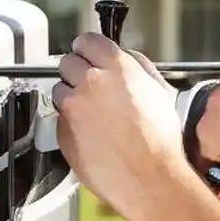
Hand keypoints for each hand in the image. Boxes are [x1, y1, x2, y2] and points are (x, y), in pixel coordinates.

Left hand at [51, 32, 185, 218]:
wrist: (148, 179)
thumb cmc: (159, 140)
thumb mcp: (159, 91)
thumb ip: (137, 66)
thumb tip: (124, 58)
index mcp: (116, 67)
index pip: (87, 40)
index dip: (88, 48)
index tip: (88, 54)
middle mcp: (90, 82)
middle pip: (67, 62)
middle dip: (77, 71)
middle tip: (90, 85)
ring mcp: (72, 107)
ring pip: (60, 90)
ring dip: (71, 97)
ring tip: (93, 115)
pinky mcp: (62, 131)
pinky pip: (60, 119)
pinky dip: (71, 123)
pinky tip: (92, 135)